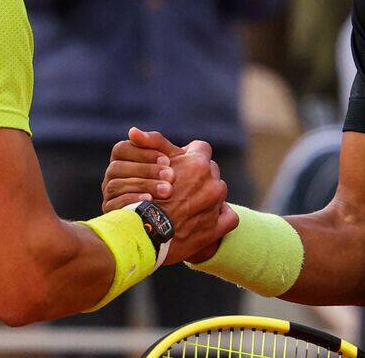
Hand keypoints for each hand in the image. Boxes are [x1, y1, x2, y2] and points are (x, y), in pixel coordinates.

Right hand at [102, 128, 185, 210]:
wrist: (177, 212)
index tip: (166, 159)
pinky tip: (151, 200)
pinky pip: (115, 205)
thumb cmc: (173, 179)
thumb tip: (132, 131)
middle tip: (172, 176)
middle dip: (146, 170)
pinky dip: (133, 200)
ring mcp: (109, 195)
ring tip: (167, 190)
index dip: (143, 153)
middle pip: (117, 167)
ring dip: (143, 185)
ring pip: (116, 185)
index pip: (121, 149)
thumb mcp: (170, 157)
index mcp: (122, 159)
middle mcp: (112, 176)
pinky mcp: (111, 213)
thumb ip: (155, 141)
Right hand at [102, 129, 235, 263]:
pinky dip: (220, 216)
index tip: (178, 164)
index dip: (189, 155)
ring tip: (187, 203)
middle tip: (179, 185)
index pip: (201, 148)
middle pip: (210, 170)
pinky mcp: (215, 229)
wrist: (142, 234)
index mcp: (198, 165)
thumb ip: (150, 143)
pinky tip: (206, 218)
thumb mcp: (147, 164)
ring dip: (207, 195)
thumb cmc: (143, 196)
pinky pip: (229, 217)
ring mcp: (215, 206)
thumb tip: (135, 131)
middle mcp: (212, 183)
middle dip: (198, 175)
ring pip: (218, 192)